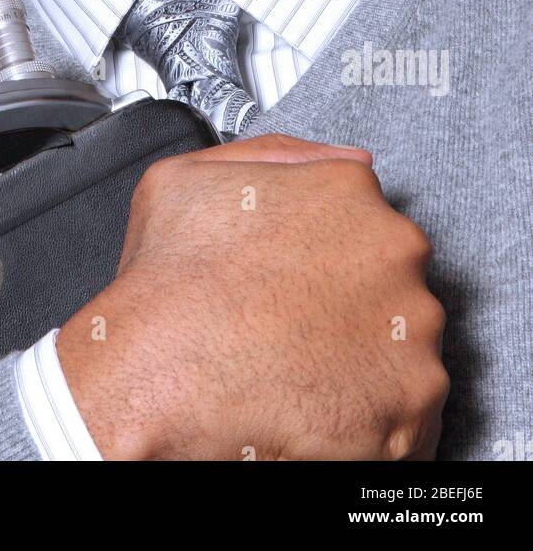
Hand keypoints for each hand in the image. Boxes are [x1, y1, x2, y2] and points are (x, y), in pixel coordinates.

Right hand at [57, 133, 448, 460]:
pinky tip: (318, 407)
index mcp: (348, 190)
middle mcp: (393, 251)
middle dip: (350, 302)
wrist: (157, 377)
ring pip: (401, 342)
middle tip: (293, 325)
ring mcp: (409, 328)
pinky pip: (408, 409)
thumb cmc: (169, 285)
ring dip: (363, 359)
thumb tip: (344, 159)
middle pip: (389, 276)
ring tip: (300, 370)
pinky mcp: (413, 401)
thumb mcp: (189, 174)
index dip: (326, 251)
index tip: (300, 277)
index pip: (364, 215)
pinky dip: (371, 415)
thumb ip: (281, 154)